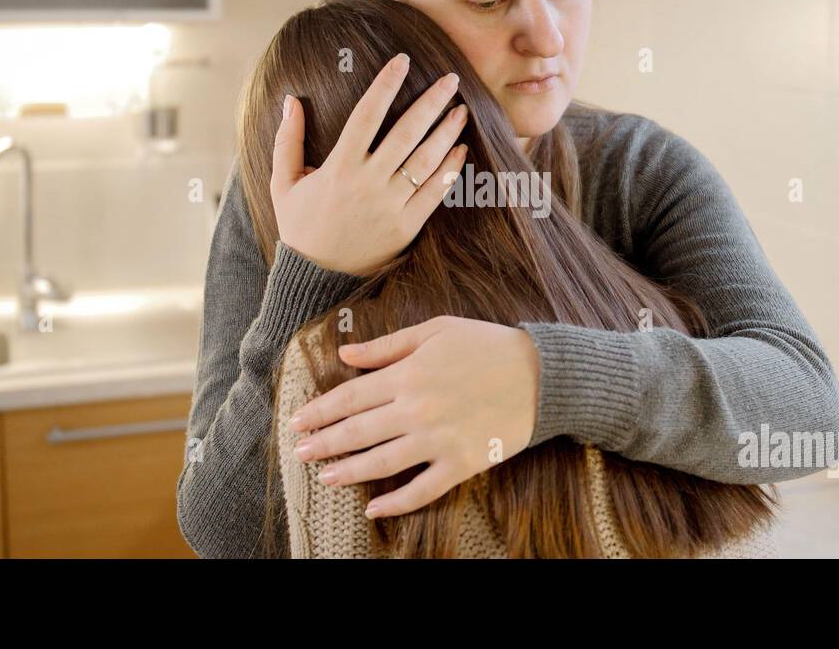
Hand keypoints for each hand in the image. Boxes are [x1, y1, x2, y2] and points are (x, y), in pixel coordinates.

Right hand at [270, 53, 468, 275]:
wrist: (316, 277)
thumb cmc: (300, 225)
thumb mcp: (283, 184)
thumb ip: (287, 141)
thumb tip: (290, 101)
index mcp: (339, 168)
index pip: (366, 115)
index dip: (385, 85)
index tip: (402, 61)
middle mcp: (368, 183)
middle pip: (406, 133)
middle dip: (431, 102)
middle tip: (450, 78)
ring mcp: (390, 206)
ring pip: (426, 161)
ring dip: (446, 132)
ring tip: (461, 110)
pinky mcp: (406, 226)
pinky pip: (434, 193)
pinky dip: (449, 169)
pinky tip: (460, 150)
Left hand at [287, 316, 541, 518]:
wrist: (541, 374)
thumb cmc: (486, 345)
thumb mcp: (435, 331)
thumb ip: (387, 346)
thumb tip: (345, 354)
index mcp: (407, 374)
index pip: (350, 397)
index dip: (320, 411)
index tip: (298, 421)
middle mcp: (416, 409)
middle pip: (357, 432)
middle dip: (323, 444)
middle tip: (299, 453)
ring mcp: (438, 439)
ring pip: (381, 462)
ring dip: (348, 472)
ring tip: (325, 478)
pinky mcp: (461, 463)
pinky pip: (422, 490)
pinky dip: (396, 503)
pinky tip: (374, 508)